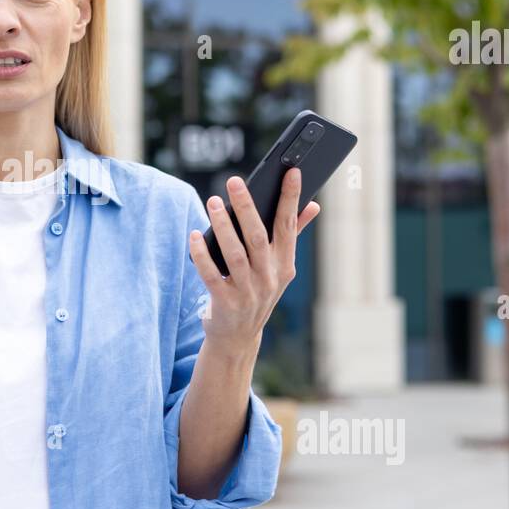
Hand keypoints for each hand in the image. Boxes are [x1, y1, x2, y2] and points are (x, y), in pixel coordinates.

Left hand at [187, 167, 319, 345]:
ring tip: (213, 201)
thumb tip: (313, 206)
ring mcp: (248, 292)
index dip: (291, 198)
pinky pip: (211, 275)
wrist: (238, 337)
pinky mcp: (225, 303)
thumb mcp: (279, 268)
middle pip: (258, 236)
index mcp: (284, 264)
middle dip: (247, 207)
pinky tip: (194, 235)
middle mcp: (269, 277)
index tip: (291, 171)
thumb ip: (293, 235)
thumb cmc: (257, 291)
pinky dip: (202, 254)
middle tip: (234, 181)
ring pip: (235, 254)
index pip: (288, 225)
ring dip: (223, 226)